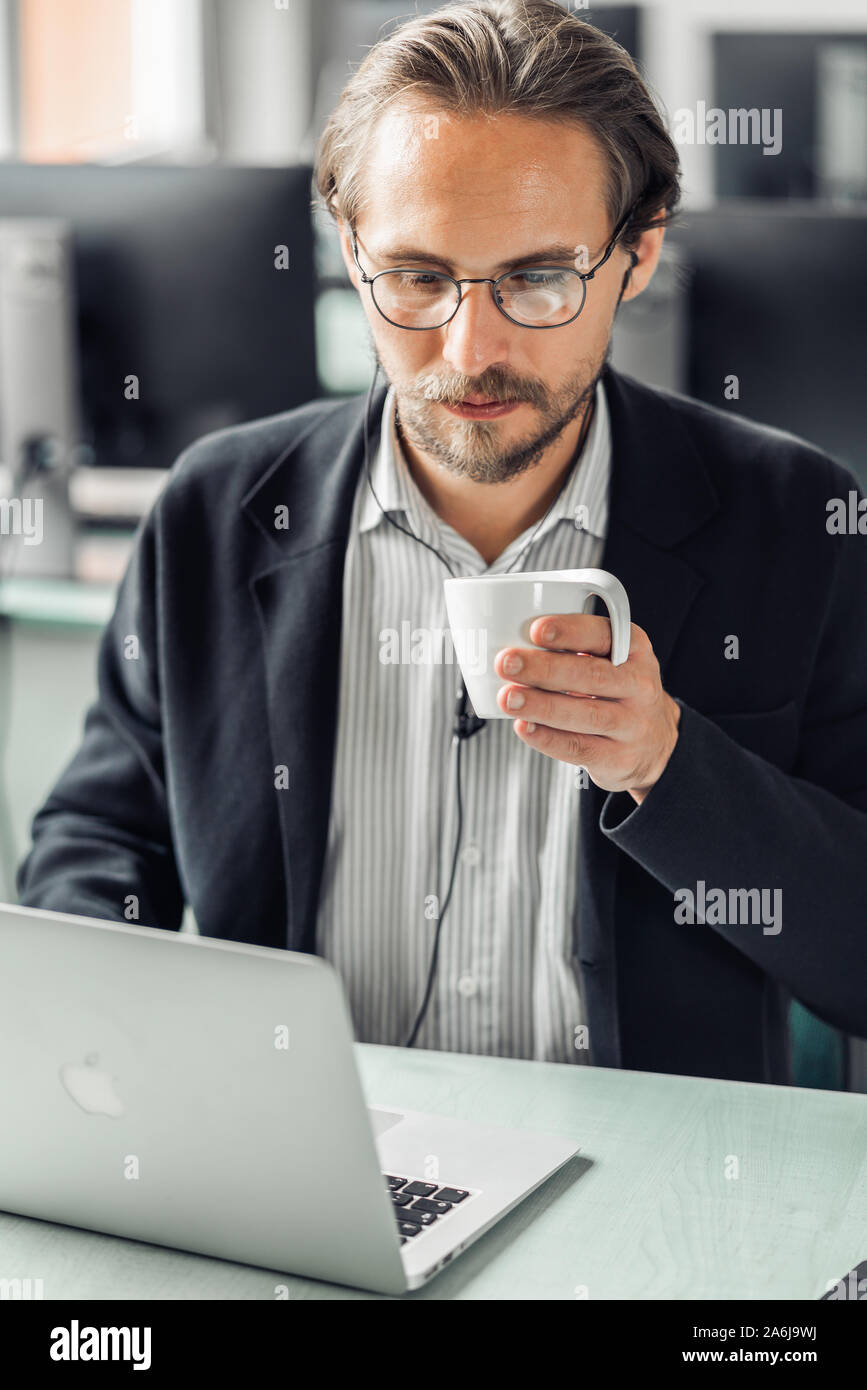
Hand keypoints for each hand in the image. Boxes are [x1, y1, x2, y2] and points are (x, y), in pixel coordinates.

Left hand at [493, 614, 680, 803]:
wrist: (654, 745)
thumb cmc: (618, 692)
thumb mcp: (612, 661)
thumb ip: (573, 650)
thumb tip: (513, 645)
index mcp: (634, 650)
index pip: (604, 635)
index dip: (570, 631)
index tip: (536, 629)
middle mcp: (639, 685)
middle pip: (591, 675)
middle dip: (545, 669)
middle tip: (507, 663)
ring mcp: (632, 724)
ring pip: (585, 714)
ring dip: (541, 705)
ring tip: (508, 698)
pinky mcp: (618, 758)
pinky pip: (579, 748)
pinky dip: (547, 738)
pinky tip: (524, 727)